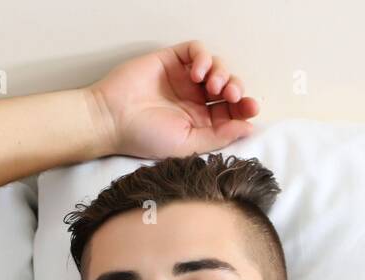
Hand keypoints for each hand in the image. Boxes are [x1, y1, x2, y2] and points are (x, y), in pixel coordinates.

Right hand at [87, 40, 260, 159]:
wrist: (113, 118)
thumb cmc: (145, 137)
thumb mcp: (188, 144)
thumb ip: (219, 136)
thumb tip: (249, 128)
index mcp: (200, 122)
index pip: (231, 111)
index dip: (244, 107)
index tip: (251, 108)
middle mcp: (194, 100)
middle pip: (228, 87)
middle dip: (235, 88)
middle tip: (231, 95)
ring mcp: (183, 78)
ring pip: (216, 66)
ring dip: (221, 73)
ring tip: (211, 85)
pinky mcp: (172, 60)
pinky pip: (196, 50)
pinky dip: (203, 57)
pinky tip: (197, 73)